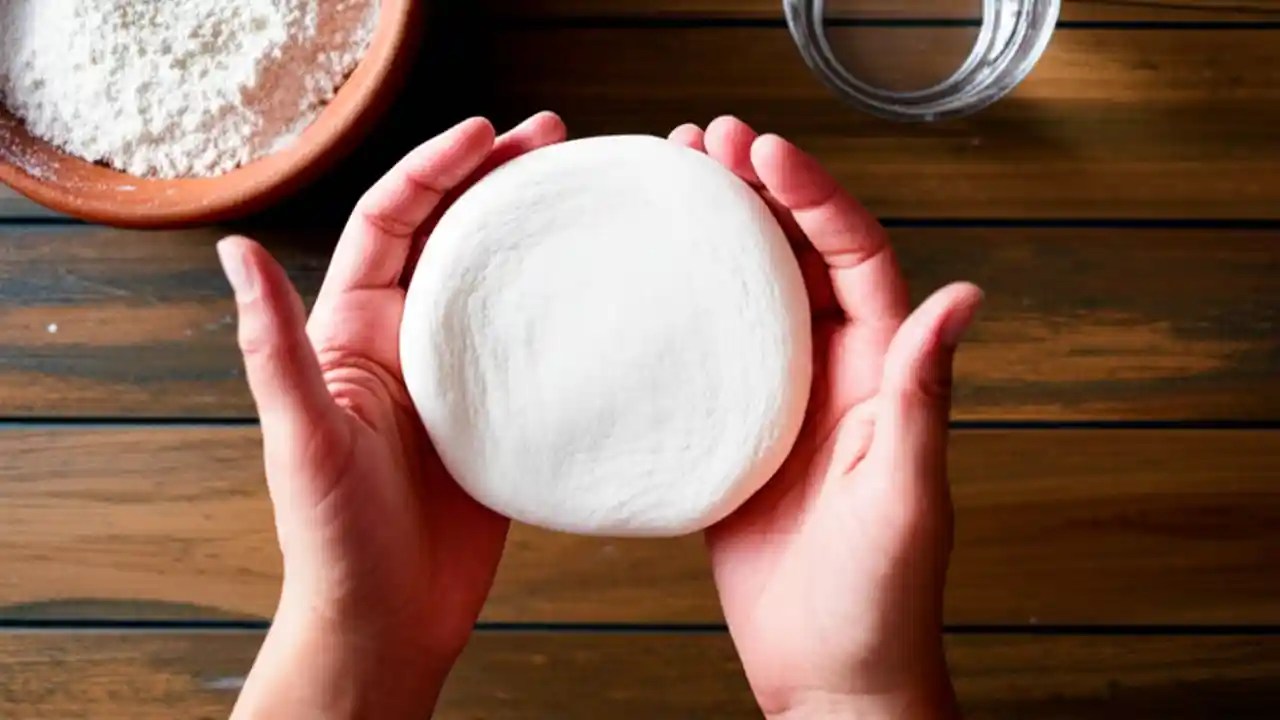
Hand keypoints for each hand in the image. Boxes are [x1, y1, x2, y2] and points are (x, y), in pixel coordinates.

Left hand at [223, 113, 566, 718]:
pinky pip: (532, 340)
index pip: (391, 223)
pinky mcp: (497, 412)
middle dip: (495, 178)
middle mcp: (404, 340)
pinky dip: (563, 302)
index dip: (434, 168)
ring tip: (583, 187)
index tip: (485, 133)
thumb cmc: (332, 539)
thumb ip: (274, 347)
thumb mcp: (301, 436)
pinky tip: (600, 282)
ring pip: (496, 279)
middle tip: (553, 138)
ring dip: (532, 228)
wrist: (387, 618)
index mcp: (352, 331)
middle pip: (452, 234)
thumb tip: (235, 251)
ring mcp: (453, 375)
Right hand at [671, 117, 981, 718]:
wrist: (828, 677)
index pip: (856, 259)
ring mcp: (781, 405)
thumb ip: (921, 397)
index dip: (815, 197)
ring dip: (717, 239)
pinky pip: (708, 358)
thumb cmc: (879, 603)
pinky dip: (681, 313)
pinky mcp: (735, 439)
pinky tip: (645, 286)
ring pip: (750, 298)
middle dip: (757, 193)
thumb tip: (961, 295)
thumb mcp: (905, 497)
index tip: (767, 152)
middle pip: (797, 259)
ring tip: (671, 186)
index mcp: (881, 378)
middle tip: (704, 144)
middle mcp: (834, 377)